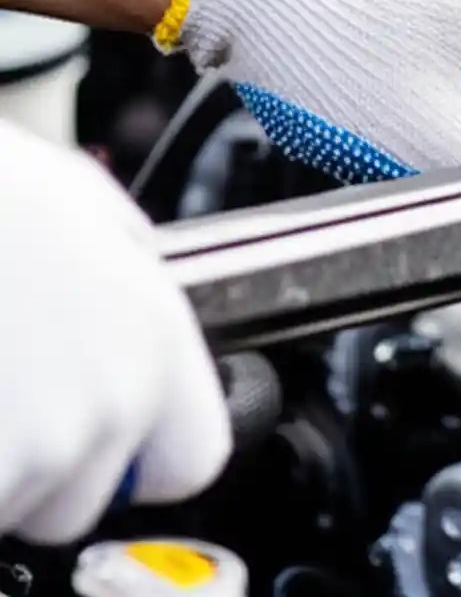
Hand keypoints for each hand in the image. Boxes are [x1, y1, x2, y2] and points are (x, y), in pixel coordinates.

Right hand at [0, 122, 229, 542]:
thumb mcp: (78, 199)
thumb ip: (123, 265)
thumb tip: (128, 282)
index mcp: (156, 336)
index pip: (192, 460)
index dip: (142, 462)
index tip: (107, 448)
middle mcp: (110, 401)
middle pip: (77, 504)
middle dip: (32, 473)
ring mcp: (34, 446)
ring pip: (8, 509)